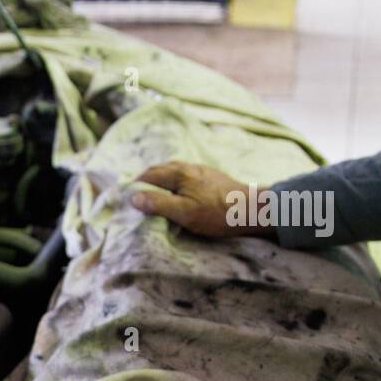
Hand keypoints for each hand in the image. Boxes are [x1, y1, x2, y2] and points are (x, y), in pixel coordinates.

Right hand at [130, 162, 271, 238]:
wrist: (254, 209)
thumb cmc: (217, 213)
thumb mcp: (184, 213)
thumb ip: (158, 204)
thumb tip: (134, 197)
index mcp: (179, 174)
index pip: (149, 175)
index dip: (135, 185)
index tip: (125, 195)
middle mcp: (189, 167)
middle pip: (161, 169)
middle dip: (146, 178)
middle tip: (136, 193)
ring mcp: (202, 171)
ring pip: (174, 170)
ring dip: (161, 178)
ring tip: (155, 191)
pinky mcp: (213, 177)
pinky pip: (186, 175)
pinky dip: (175, 181)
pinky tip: (179, 191)